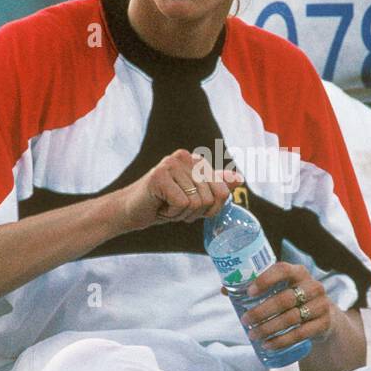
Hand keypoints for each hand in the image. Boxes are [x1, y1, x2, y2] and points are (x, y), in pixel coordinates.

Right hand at [116, 149, 242, 232]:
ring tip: (166, 206)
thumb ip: (216, 186)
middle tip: (175, 207)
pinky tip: (160, 206)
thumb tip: (239, 179)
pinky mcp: (159, 175)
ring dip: (181, 213)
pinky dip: (172, 213)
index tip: (190, 207)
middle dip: (194, 212)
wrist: (131, 211)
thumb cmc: (163, 204)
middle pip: (210, 197)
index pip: (222, 191)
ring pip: (196, 202)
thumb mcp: (194, 197)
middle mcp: (185, 157)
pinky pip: (182, 203)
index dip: (210, 208)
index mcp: (195, 160)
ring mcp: (171, 164)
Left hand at [228, 261, 335, 351]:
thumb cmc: (294, 299)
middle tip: (245, 321)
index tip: (249, 293)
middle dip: (261, 312)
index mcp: (298, 272)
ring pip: (291, 318)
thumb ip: (257, 287)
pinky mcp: (324, 323)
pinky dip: (282, 341)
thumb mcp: (281, 289)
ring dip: (269, 329)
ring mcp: (321, 305)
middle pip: (284, 299)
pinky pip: (301, 334)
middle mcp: (312, 286)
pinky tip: (268, 345)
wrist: (324, 316)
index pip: (282, 270)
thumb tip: (225, 289)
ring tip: (253, 336)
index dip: (265, 280)